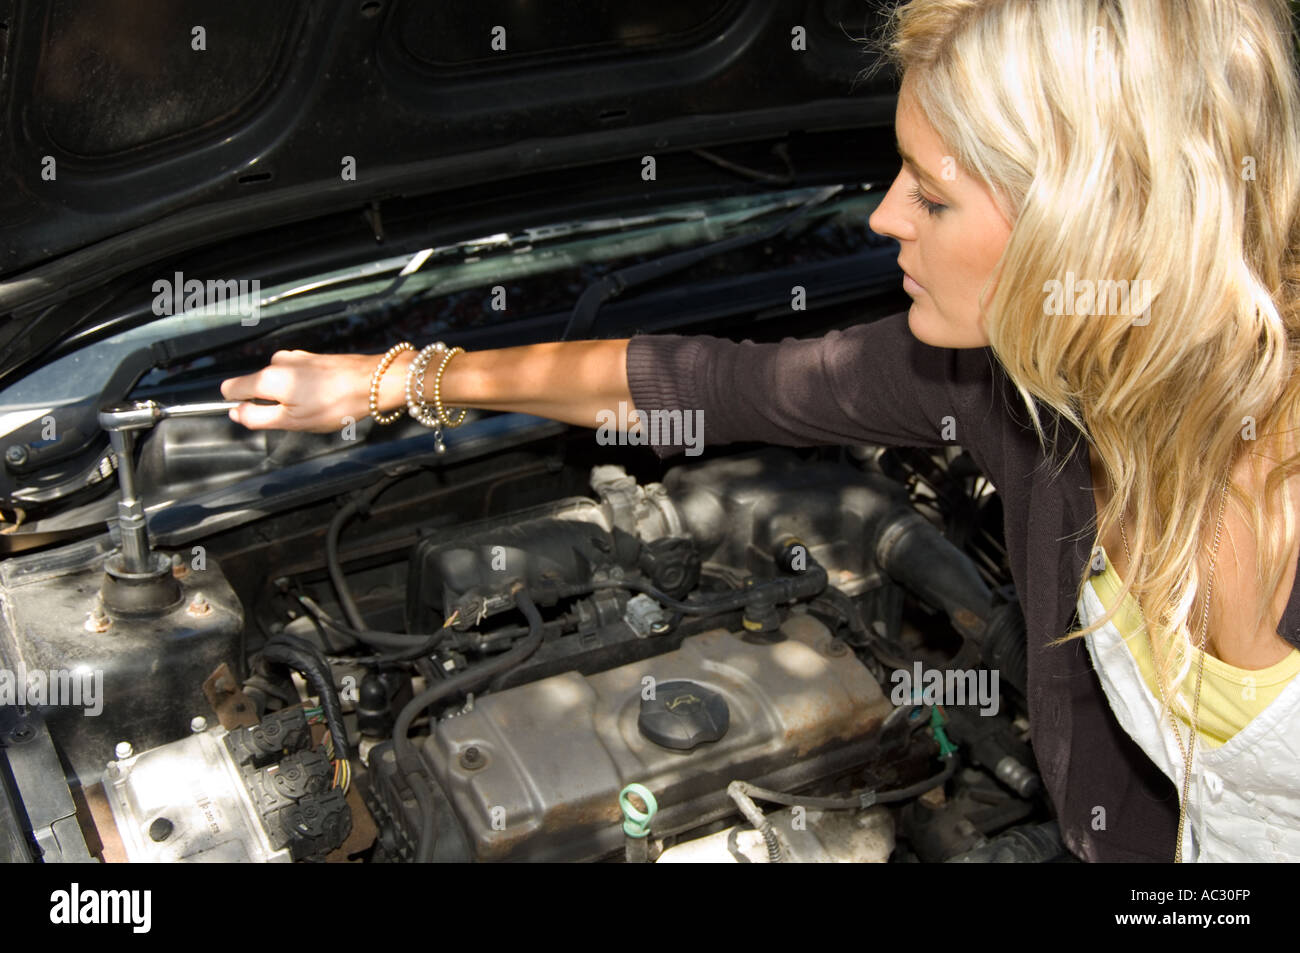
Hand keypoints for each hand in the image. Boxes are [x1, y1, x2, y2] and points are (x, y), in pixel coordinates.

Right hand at [220, 350, 391, 432]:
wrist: (373, 382)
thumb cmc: (335, 404)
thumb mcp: (292, 421)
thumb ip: (258, 417)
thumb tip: (234, 413)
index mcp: (267, 378)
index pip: (230, 388)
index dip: (239, 405)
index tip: (260, 416)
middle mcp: (276, 362)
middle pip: (256, 387)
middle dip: (272, 404)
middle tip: (299, 416)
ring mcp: (295, 356)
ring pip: (278, 383)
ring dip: (291, 397)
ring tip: (317, 407)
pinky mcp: (311, 357)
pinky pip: (295, 377)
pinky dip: (304, 389)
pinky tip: (325, 396)